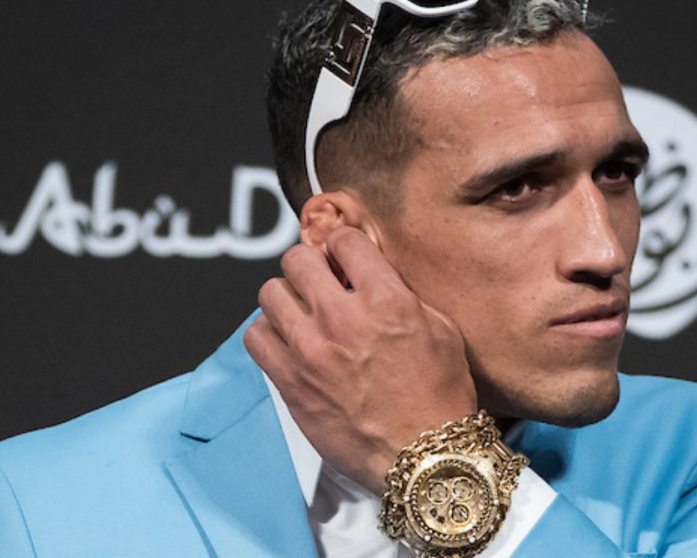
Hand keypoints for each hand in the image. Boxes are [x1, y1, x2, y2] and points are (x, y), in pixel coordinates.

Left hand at [245, 227, 477, 493]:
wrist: (424, 458)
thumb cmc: (440, 397)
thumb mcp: (441, 330)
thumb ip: (402, 293)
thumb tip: (370, 274)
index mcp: (386, 299)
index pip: (343, 239)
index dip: (343, 245)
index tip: (344, 259)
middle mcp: (343, 318)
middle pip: (297, 259)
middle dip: (310, 265)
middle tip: (320, 282)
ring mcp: (311, 351)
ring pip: (270, 293)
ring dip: (287, 297)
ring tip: (302, 312)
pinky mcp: (290, 382)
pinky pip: (255, 337)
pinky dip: (268, 332)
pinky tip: (287, 341)